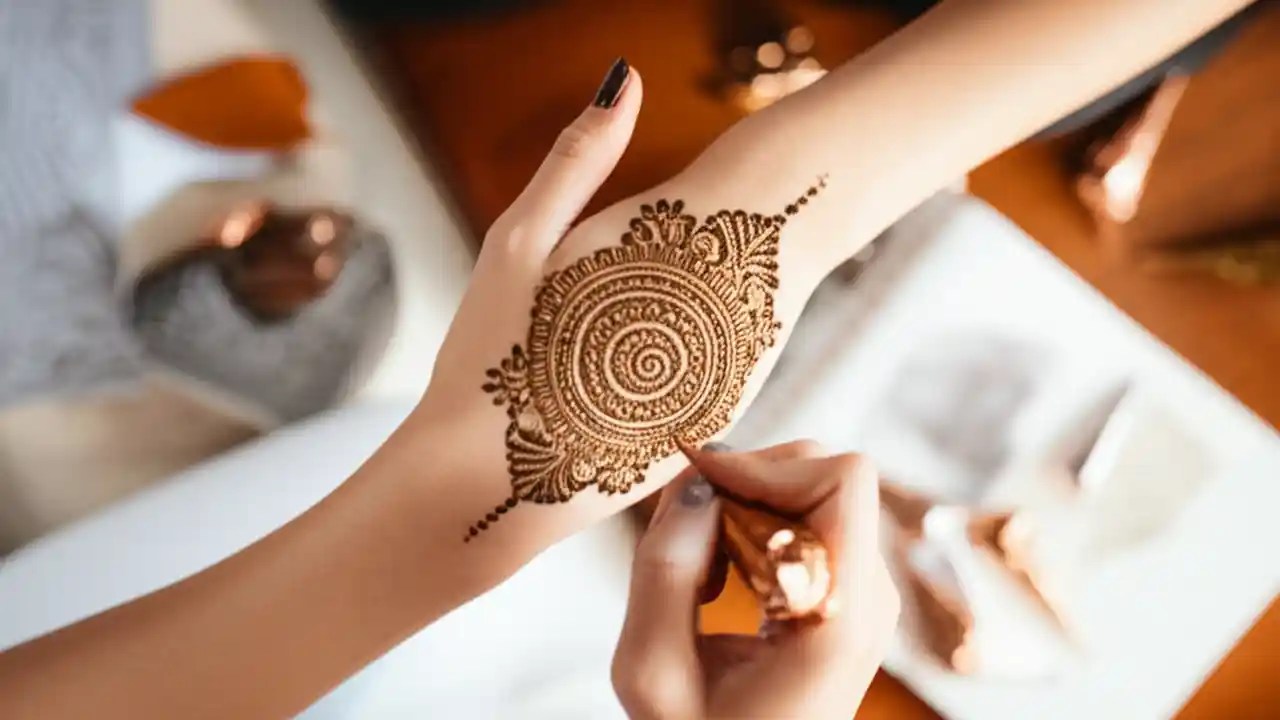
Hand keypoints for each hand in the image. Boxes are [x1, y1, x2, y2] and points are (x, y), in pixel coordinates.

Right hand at [611, 442, 899, 719]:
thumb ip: (664, 571)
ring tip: (700, 576)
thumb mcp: (651, 674)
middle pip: (822, 474)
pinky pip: (803, 521)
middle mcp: (869, 596)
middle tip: (689, 543)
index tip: (698, 486)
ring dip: (742, 510)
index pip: (844, 479)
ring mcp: (862, 593)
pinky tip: (718, 580)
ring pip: (808, 492)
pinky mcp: (843, 592)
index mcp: (841, 619)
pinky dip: (749, 529)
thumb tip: (693, 483)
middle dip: (745, 486)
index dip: (764, 464)